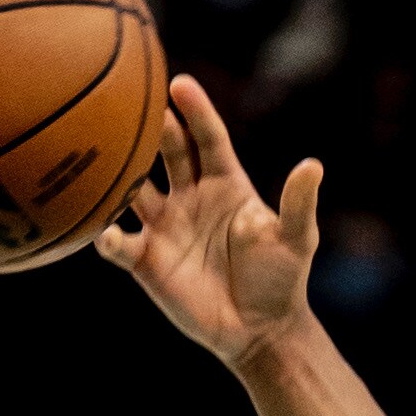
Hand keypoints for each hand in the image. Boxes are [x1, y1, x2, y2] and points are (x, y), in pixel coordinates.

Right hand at [94, 75, 319, 372]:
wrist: (262, 331)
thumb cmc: (282, 280)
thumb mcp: (295, 239)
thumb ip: (298, 203)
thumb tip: (313, 166)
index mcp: (225, 184)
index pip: (207, 139)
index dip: (195, 111)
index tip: (179, 84)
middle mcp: (190, 196)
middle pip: (166, 151)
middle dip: (152, 126)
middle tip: (132, 101)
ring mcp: (165, 226)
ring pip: (132, 188)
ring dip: (117, 171)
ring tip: (102, 151)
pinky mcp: (146, 260)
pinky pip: (118, 244)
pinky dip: (107, 237)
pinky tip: (105, 232)